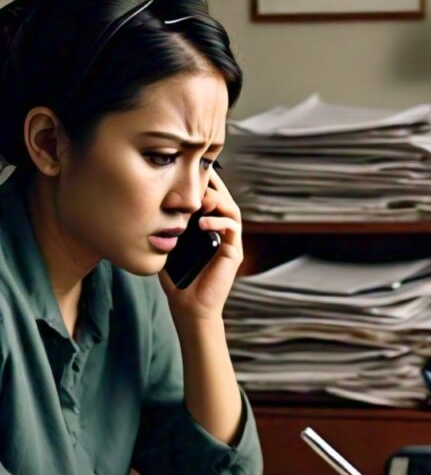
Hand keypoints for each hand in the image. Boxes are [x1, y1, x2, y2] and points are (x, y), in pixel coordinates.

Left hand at [159, 166, 243, 322]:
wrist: (189, 305)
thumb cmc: (177, 277)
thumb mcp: (167, 243)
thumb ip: (166, 223)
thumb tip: (152, 200)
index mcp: (206, 226)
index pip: (209, 196)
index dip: (202, 181)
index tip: (187, 168)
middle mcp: (220, 230)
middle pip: (223, 197)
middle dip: (212, 183)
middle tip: (197, 175)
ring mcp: (229, 240)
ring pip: (231, 209)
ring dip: (218, 200)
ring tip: (201, 199)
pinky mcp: (234, 252)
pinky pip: (232, 228)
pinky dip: (219, 221)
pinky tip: (203, 223)